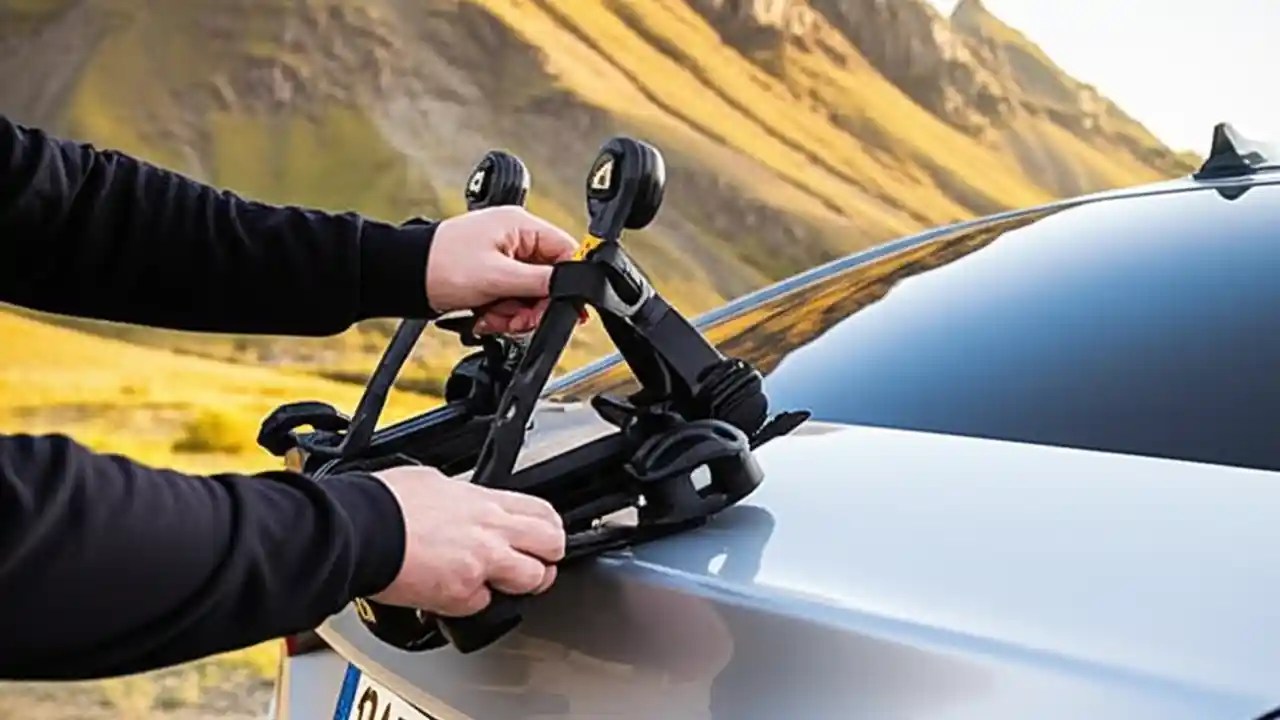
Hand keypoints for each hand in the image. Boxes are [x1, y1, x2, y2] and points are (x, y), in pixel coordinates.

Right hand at [367, 466, 564, 616]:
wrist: (360, 529)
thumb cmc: (384, 503)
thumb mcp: (434, 483)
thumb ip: (461, 499)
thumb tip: (461, 504)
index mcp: (484, 501)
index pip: (542, 512)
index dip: (549, 529)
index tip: (543, 538)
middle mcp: (491, 531)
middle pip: (553, 545)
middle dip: (548, 558)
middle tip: (533, 564)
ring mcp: (481, 564)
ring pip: (533, 579)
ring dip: (520, 584)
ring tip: (497, 583)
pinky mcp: (462, 594)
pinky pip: (484, 604)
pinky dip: (472, 603)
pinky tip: (454, 592)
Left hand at [426, 206, 578, 333]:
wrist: (403, 278)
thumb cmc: (442, 266)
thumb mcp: (498, 277)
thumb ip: (540, 282)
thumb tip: (573, 285)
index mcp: (520, 226)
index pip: (566, 251)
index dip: (568, 282)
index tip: (568, 308)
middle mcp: (515, 239)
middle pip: (548, 279)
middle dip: (533, 305)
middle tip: (519, 320)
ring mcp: (502, 259)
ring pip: (529, 294)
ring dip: (515, 314)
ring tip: (494, 319)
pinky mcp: (490, 276)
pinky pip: (511, 299)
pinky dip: (500, 313)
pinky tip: (485, 317)